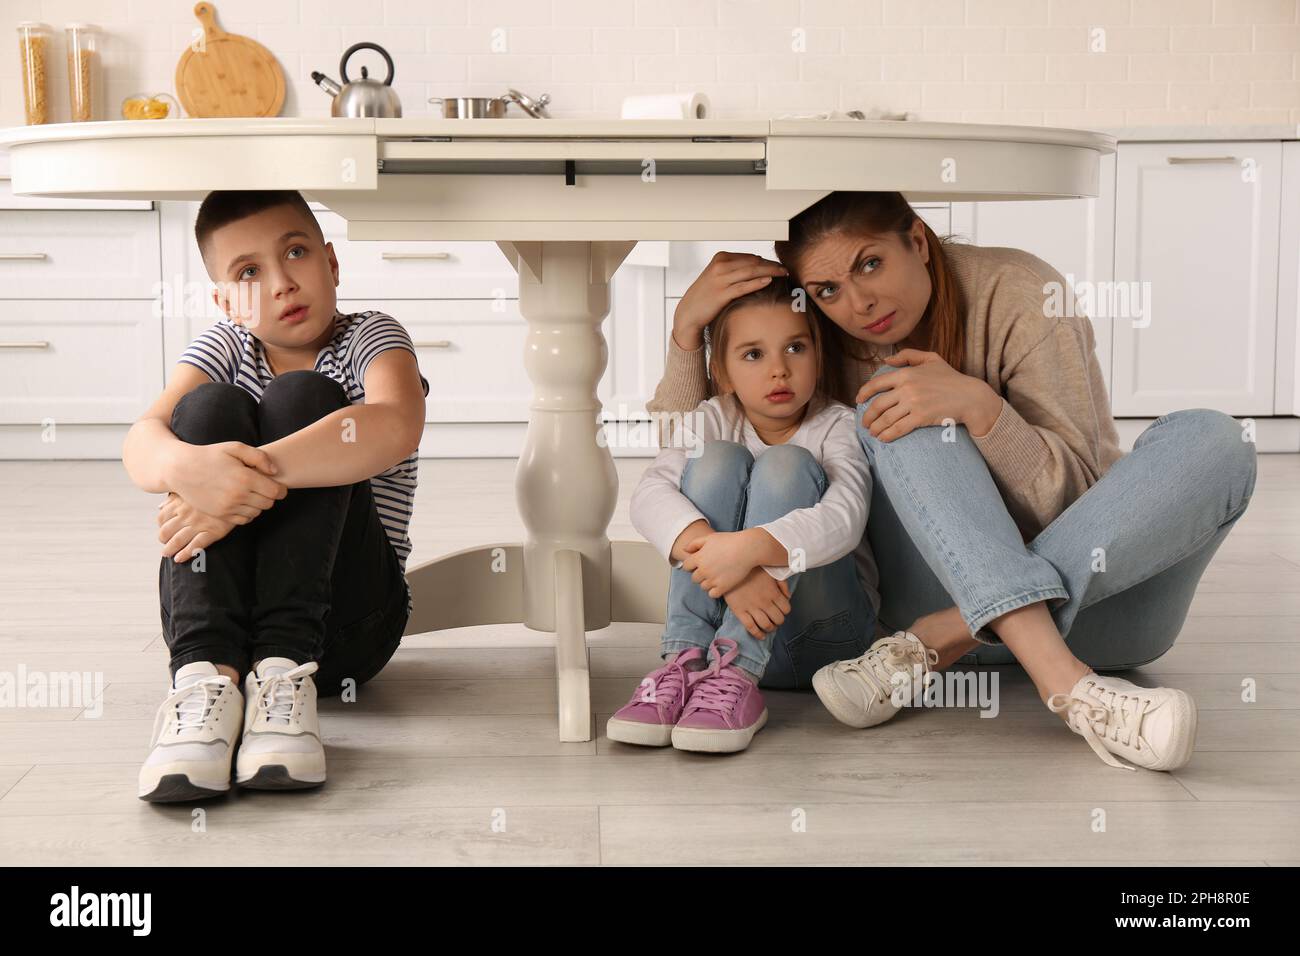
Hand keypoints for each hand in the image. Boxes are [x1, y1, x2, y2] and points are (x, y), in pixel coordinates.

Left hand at [157, 492, 237, 561]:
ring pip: (177, 540)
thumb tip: (160, 507)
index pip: (162, 518)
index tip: (163, 529)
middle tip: (165, 544)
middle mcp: (186, 514)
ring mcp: (199, 524)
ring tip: (167, 554)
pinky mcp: (213, 532)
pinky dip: (185, 554)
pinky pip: (195, 546)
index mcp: (180, 502)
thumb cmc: (214, 490)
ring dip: (169, 549)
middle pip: (166, 531)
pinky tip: (179, 558)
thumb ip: (175, 497)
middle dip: (163, 540)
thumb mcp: (193, 489)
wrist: (237, 492)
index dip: (161, 526)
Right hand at [165, 441, 286, 519]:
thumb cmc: (209, 455)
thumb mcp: (235, 448)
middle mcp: (238, 495)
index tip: (277, 484)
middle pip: (268, 503)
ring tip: (250, 493)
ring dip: (258, 504)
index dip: (280, 489)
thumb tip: (274, 471)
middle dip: (269, 496)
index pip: (276, 492)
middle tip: (263, 487)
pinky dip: (247, 513)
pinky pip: (244, 520)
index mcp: (245, 478)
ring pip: (257, 512)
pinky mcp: (220, 515)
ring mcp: (228, 507)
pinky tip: (241, 502)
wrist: (181, 469)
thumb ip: (259, 457)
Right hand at [672, 252, 788, 349]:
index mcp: (720, 258)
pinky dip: (757, 282)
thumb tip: (758, 266)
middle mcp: (720, 266)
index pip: (750, 257)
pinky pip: (743, 286)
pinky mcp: (721, 294)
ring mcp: (720, 279)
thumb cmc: (706, 296)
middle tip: (785, 269)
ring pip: (751, 271)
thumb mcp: (718, 277)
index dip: (766, 261)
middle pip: (753, 262)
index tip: (778, 266)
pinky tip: (769, 281)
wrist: (688, 313)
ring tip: (783, 274)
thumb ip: (735, 270)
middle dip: (771, 265)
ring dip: (770, 271)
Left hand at [681, 530, 761, 597]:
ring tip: (717, 575)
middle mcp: (703, 570)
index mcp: (698, 558)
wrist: (747, 549)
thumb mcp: (710, 538)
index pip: (686, 566)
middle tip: (710, 569)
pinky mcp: (723, 587)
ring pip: (703, 586)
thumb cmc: (729, 541)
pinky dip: (714, 590)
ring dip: (707, 582)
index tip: (700, 563)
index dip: (692, 565)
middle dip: (700, 574)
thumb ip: (695, 543)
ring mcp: (713, 580)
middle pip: (694, 578)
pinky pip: (712, 594)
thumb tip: (685, 550)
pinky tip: (720, 583)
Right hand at [723, 567, 791, 639]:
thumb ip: (782, 584)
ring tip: (769, 626)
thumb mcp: (770, 572)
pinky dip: (758, 634)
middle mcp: (765, 602)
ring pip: (766, 625)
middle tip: (775, 619)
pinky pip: (751, 627)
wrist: (730, 568)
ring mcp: (752, 608)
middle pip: (778, 619)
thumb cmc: (751, 569)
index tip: (781, 611)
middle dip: (778, 621)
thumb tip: (788, 596)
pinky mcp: (740, 612)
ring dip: (770, 628)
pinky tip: (760, 635)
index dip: (785, 611)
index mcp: (773, 593)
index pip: (786, 609)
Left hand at [855, 349, 1000, 441]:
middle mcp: (907, 388)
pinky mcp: (920, 417)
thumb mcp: (931, 358)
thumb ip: (908, 355)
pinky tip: (883, 438)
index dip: (864, 393)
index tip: (859, 401)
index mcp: (906, 373)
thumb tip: (886, 360)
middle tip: (865, 423)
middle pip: (878, 404)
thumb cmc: (951, 378)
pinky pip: (898, 428)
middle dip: (868, 416)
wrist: (970, 396)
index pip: (877, 383)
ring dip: (875, 428)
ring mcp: (913, 403)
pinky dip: (887, 435)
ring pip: (885, 418)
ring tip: (873, 433)